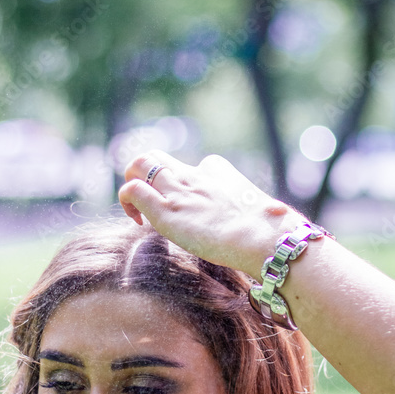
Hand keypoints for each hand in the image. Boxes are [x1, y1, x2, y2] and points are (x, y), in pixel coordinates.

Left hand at [118, 151, 297, 278]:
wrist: (263, 237)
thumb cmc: (265, 231)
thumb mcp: (256, 210)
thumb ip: (248, 210)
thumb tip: (267, 222)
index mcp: (216, 170)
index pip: (194, 166)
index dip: (184, 184)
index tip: (188, 207)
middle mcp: (193, 174)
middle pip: (156, 157)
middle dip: (145, 174)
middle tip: (150, 201)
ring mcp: (178, 190)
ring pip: (139, 163)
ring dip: (131, 181)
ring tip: (138, 209)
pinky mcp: (165, 209)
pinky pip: (132, 190)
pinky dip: (127, 200)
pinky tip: (138, 220)